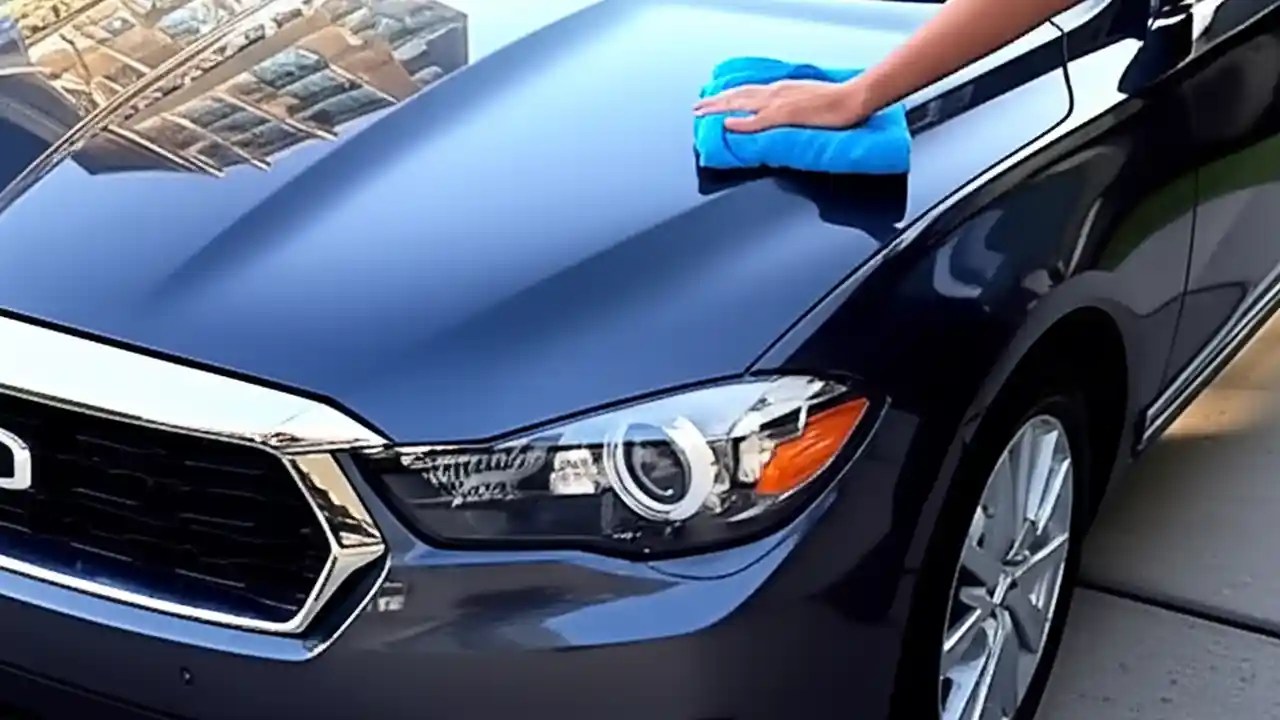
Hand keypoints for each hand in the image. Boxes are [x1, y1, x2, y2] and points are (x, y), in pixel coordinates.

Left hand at [693, 79, 870, 132]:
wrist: (852, 98)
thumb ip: (789, 104)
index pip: (747, 92)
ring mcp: (779, 103)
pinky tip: (728, 124)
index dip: (728, 97)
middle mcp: (776, 92)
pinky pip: (758, 120)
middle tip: (697, 108)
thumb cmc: (835, 101)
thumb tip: (776, 112)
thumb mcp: (806, 98)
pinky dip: (742, 122)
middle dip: (716, 102)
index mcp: (781, 89)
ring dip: (720, 108)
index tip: (713, 101)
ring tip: (703, 113)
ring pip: (742, 104)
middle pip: (738, 96)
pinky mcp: (786, 115)